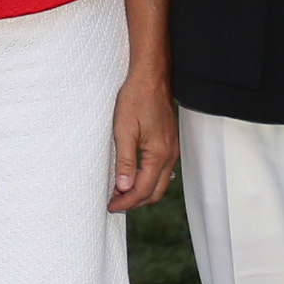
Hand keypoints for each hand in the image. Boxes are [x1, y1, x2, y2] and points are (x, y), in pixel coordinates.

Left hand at [107, 67, 178, 211]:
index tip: (111, 205)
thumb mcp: (123, 131)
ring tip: (120, 191)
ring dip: (142, 190)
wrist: (151, 78)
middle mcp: (170, 155)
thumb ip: (124, 161)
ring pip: (160, 182)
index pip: (144, 189)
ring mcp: (172, 149)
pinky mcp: (169, 143)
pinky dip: (147, 178)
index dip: (127, 201)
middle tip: (115, 203)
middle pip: (155, 191)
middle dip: (135, 201)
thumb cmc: (136, 99)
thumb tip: (123, 188)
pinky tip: (132, 175)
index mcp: (158, 154)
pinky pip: (161, 170)